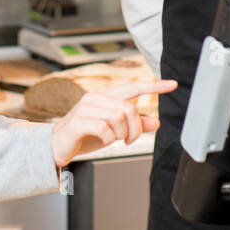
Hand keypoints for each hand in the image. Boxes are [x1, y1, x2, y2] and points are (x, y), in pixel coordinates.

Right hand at [51, 79, 177, 167]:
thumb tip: (156, 122)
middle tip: (131, 140)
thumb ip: (134, 124)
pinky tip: (104, 140)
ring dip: (122, 134)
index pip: (134, 87)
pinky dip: (109, 139)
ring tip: (116, 140)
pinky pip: (104, 129)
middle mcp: (96, 97)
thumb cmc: (86, 135)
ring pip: (119, 118)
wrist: (57, 145)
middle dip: (135, 128)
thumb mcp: (115, 130)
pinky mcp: (78, 122)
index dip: (154, 86)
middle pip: (129, 108)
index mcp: (106, 95)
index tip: (173, 84)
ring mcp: (85, 108)